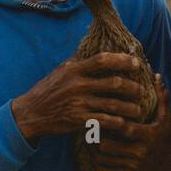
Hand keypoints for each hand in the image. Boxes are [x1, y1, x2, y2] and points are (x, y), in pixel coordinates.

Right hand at [11, 51, 144, 144]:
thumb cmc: (47, 90)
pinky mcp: (78, 120)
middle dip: (132, 87)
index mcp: (74, 69)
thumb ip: (78, 62)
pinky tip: (124, 123)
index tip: (136, 62)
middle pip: (114, 83)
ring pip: (113, 104)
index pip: (103, 60)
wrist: (30, 114)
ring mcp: (79, 103)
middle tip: (141, 91)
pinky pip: (104, 121)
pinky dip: (117, 122)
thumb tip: (94, 47)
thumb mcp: (60, 71)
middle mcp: (78, 85)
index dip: (122, 60)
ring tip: (139, 110)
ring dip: (130, 108)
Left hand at [87, 76, 170, 170]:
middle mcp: (140, 152)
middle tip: (88, 127)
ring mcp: (133, 166)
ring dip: (93, 149)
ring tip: (88, 139)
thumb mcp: (166, 119)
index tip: (99, 113)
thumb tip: (158, 75)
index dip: (109, 121)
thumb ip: (162, 98)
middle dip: (96, 137)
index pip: (124, 128)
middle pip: (107, 145)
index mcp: (148, 135)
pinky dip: (96, 161)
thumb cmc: (165, 138)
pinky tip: (94, 153)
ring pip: (103, 158)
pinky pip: (105, 170)